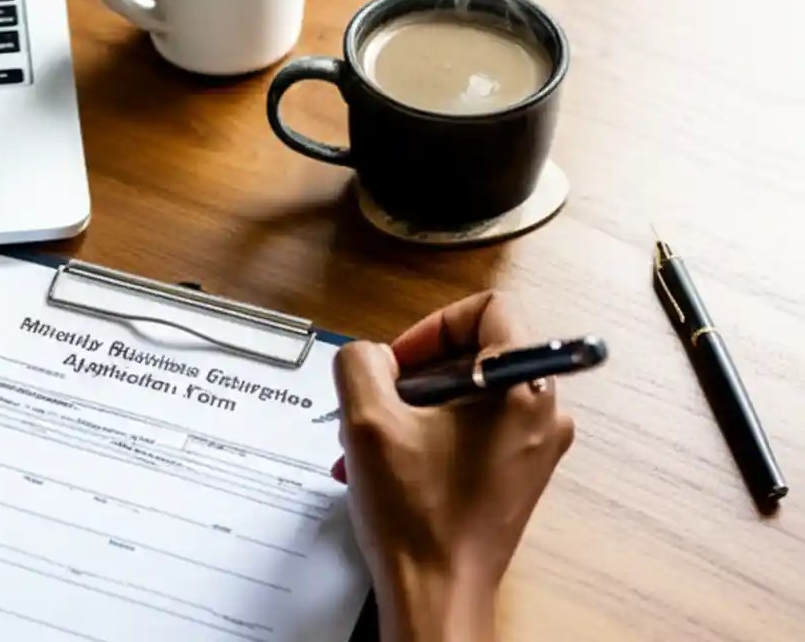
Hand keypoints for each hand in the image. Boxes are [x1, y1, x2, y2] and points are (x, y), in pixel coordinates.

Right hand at [332, 292, 574, 641]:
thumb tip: (371, 356)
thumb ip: (360, 363)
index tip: (399, 363)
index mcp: (522, 386)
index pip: (488, 309)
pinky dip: (430, 436)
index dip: (431, 326)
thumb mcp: (367, 421)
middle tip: (376, 406)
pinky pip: (474, 430)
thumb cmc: (417, 517)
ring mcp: (535, 446)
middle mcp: (543, 411)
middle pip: (475, 352)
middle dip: (413, 376)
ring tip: (370, 444)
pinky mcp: (520, 473)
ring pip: (468, 395)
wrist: (437, 594)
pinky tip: (388, 466)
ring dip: (412, 409)